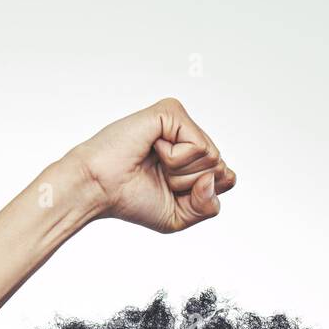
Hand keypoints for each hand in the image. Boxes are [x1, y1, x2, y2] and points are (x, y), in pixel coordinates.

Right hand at [67, 97, 236, 233]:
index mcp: (193, 160)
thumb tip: (219, 175)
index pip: (226, 179)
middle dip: (190, 186)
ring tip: (154, 164)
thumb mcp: (180, 216)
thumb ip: (208, 205)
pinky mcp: (172, 112)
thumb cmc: (133, 199)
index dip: (202, 196)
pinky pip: (199, 146)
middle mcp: (190, 138)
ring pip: (212, 158)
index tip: (171, 194)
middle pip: (221, 170)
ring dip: (181, 174)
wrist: (101, 189)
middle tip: (159, 178)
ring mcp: (182, 123)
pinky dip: (176, 159)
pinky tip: (153, 149)